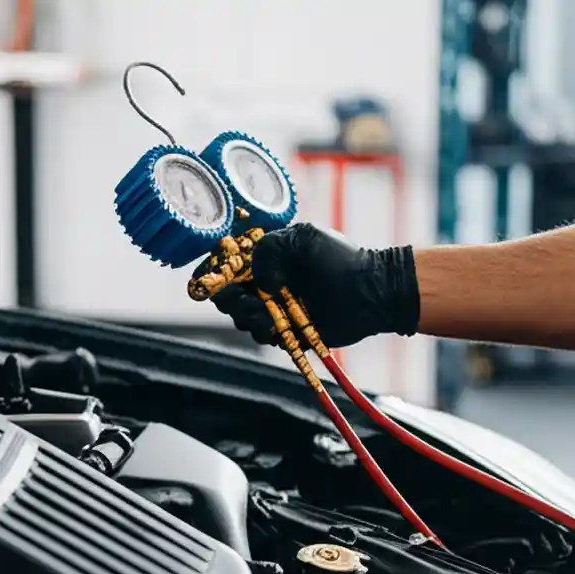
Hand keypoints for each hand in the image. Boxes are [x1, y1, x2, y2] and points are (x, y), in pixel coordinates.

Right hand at [203, 223, 419, 347]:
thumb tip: (257, 279)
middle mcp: (266, 284)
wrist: (369, 291)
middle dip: (228, 297)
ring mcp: (275, 309)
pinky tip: (279, 325)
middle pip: (225, 295)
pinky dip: (265, 331)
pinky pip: (261, 336)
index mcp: (267, 259)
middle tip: (245, 296)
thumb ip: (269, 248)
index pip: (226, 264)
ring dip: (248, 315)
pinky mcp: (286, 332)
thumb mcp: (302, 237)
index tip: (205, 278)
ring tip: (270, 311)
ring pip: (240, 317)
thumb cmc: (340, 259)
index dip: (211, 272)